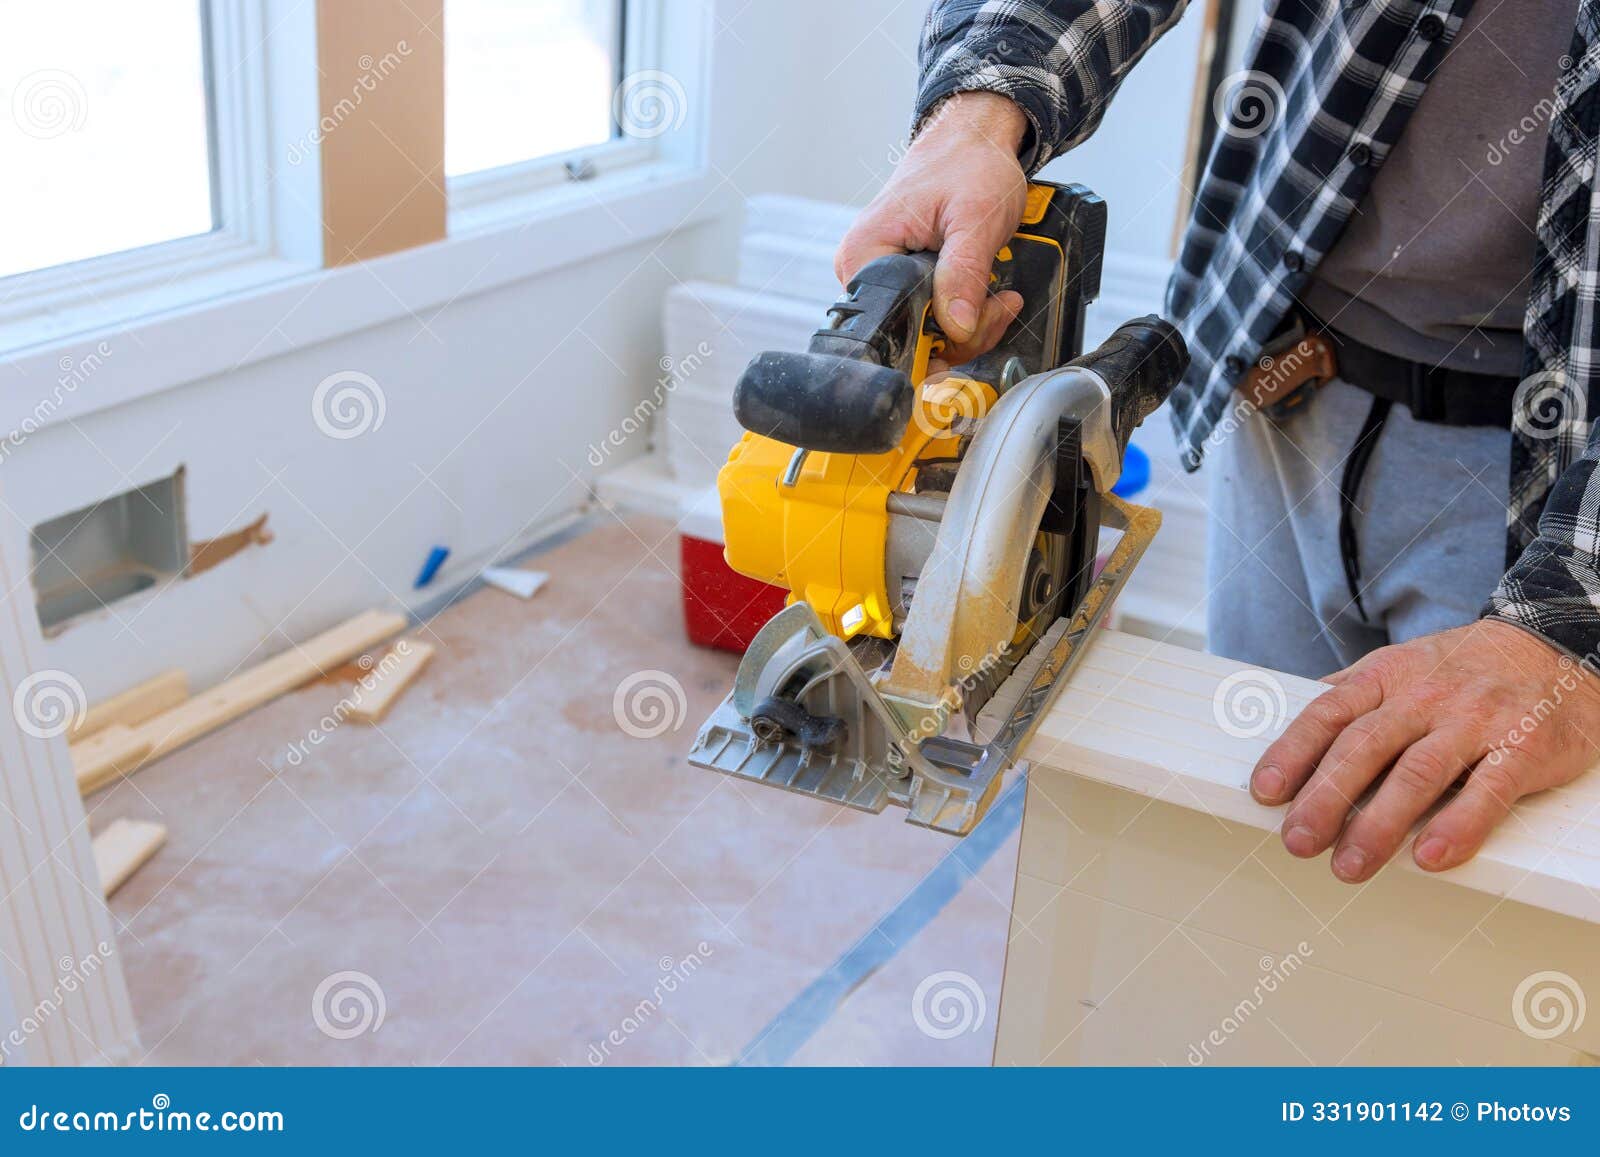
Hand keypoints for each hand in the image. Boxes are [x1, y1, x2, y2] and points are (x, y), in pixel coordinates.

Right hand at [836, 92, 1029, 366]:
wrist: (973, 139)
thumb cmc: (969, 164)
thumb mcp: (975, 220)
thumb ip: (964, 274)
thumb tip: (956, 328)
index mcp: (864, 256)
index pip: (893, 328)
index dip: (938, 336)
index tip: (979, 319)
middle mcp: (862, 272)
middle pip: (908, 338)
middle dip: (962, 333)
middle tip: (998, 305)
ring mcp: (882, 279)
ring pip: (924, 335)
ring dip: (970, 327)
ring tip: (999, 297)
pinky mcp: (903, 283)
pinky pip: (931, 319)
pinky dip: (965, 317)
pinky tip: (988, 297)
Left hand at [1249, 619, 1599, 881]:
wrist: (1556, 647)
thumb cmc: (1465, 668)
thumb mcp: (1400, 665)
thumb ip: (1350, 693)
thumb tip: (1289, 714)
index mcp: (1387, 677)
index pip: (1328, 714)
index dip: (1293, 753)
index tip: (1265, 791)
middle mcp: (1426, 697)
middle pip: (1365, 747)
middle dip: (1326, 797)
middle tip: (1298, 841)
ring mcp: (1475, 721)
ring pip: (1418, 773)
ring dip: (1380, 823)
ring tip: (1351, 864)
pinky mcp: (1523, 747)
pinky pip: (1488, 790)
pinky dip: (1459, 825)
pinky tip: (1431, 856)